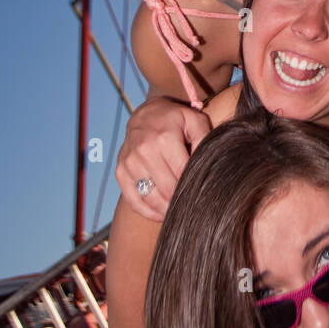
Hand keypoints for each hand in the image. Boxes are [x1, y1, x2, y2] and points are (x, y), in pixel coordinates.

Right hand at [115, 97, 210, 221]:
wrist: (145, 114)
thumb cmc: (175, 120)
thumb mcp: (195, 121)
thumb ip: (204, 141)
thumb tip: (208, 167)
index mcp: (164, 139)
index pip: (182, 174)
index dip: (193, 187)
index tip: (202, 193)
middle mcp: (143, 151)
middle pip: (167, 190)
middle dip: (182, 200)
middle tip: (195, 205)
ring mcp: (129, 163)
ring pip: (151, 199)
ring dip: (167, 209)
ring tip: (180, 210)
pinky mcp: (120, 172)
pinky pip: (134, 201)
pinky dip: (149, 212)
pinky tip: (162, 213)